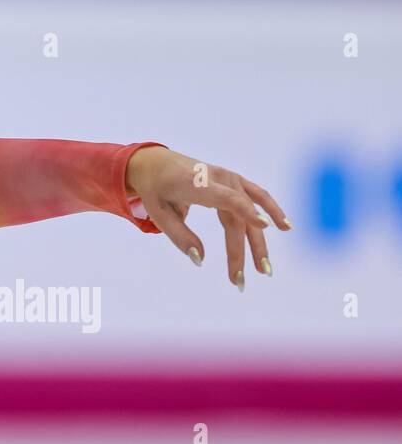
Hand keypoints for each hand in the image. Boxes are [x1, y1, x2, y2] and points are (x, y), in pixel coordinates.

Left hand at [124, 146, 290, 290]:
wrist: (157, 163)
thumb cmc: (157, 189)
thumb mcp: (158, 212)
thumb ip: (179, 235)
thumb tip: (200, 259)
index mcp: (196, 183)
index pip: (226, 198)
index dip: (246, 210)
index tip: (264, 226)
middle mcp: (217, 179)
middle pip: (236, 218)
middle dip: (240, 250)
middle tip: (240, 280)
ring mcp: (229, 178)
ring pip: (250, 212)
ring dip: (258, 241)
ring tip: (264, 268)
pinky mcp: (235, 181)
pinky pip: (258, 196)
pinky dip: (273, 209)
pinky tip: (286, 226)